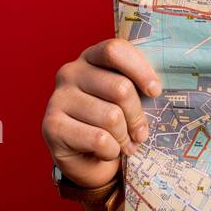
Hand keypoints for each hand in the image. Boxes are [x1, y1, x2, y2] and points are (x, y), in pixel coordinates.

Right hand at [41, 38, 161, 188]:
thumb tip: (158, 90)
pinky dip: (111, 151)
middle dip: (137, 117)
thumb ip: (140, 87)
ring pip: (111, 117)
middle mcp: (71, 72)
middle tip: (140, 133)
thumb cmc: (114, 125)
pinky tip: (106, 152)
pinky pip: (99, 139)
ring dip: (124, 137)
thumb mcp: (129, 100)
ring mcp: (58, 98)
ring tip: (124, 144)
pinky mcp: (52, 125)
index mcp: (91, 58)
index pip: (115, 50)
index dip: (140, 70)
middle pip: (120, 88)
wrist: (88, 161)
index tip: (155, 91)